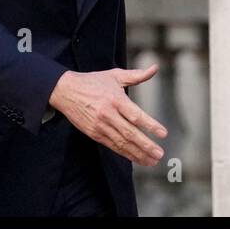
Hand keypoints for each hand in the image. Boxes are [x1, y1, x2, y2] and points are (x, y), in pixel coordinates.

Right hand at [48, 64, 167, 165]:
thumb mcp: (114, 75)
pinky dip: (125, 153)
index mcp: (115, 99)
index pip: (136, 115)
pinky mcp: (94, 133)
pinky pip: (112, 145)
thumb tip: (155, 68)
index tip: (163, 134)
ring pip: (122, 143)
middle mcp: (108, 114)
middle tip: (159, 154)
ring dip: (138, 153)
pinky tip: (136, 158)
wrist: (65, 91)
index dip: (151, 125)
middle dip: (146, 145)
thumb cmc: (92, 81)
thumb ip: (136, 75)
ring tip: (151, 161)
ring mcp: (100, 125)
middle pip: (130, 133)